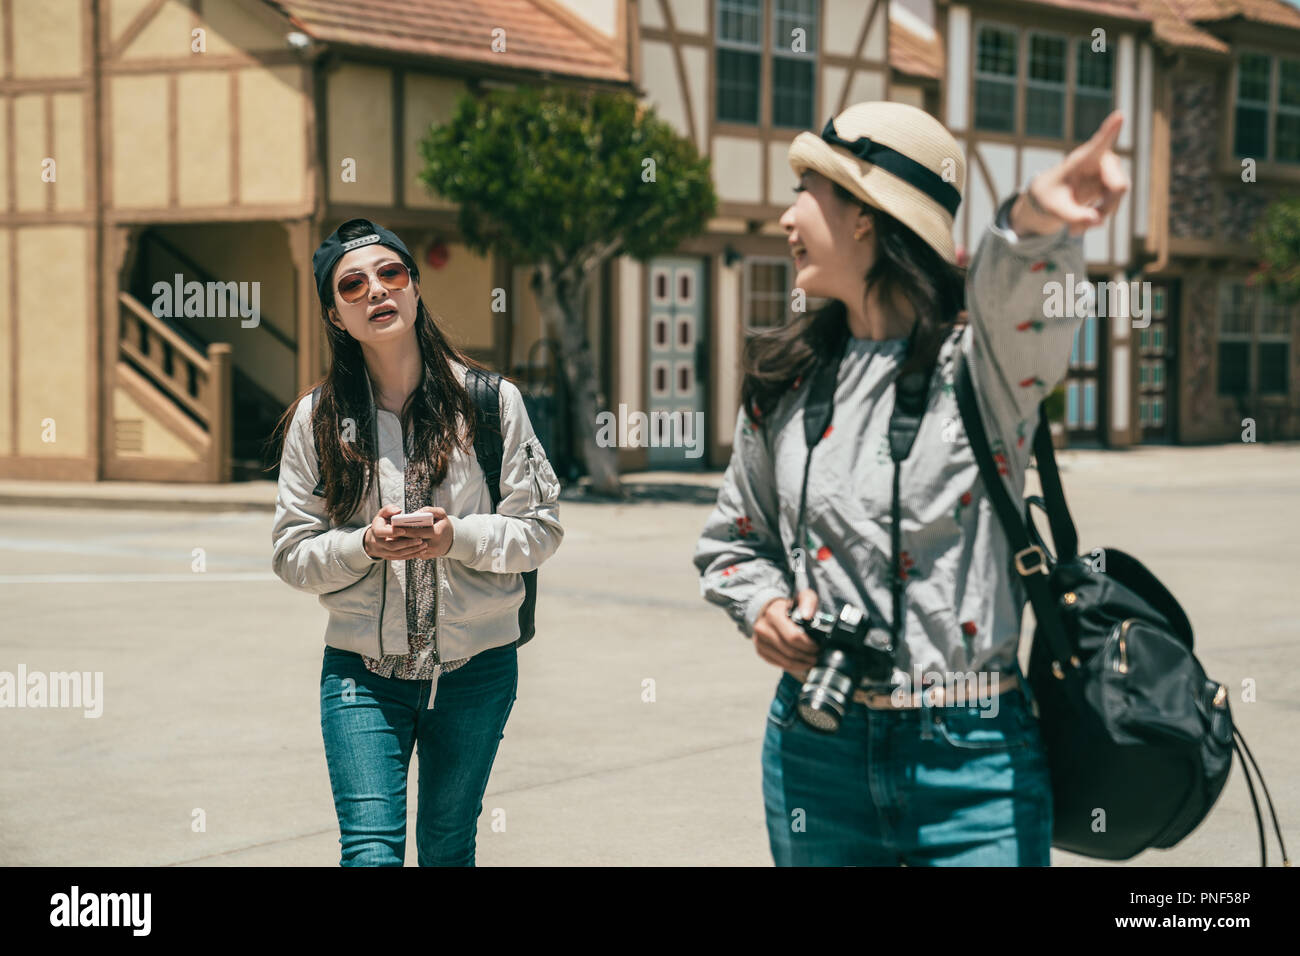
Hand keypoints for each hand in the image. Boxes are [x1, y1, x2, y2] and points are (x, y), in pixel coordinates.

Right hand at [362, 505, 436, 560]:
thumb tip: (398, 511)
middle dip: (407, 543)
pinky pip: (400, 558)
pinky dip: (411, 555)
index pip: (382, 533)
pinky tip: (421, 551)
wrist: (374, 537)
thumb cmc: (382, 522)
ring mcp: (383, 551)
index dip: (393, 532)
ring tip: (424, 545)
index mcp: (376, 530)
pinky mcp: (389, 557)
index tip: (404, 530)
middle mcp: (377, 543)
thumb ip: (389, 510)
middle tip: (420, 540)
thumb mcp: (383, 514)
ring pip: (398, 554)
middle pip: (392, 546)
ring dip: (412, 550)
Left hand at [384, 505, 453, 558]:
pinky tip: (398, 542)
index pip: (418, 532)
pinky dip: (406, 547)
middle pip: (412, 541)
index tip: (395, 525)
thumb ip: (429, 510)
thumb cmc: (444, 524)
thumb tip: (415, 514)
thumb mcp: (441, 514)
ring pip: (411, 548)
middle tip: (390, 531)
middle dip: (400, 536)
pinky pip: (413, 552)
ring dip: (401, 543)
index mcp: (437, 533)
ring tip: (391, 536)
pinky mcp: (426, 556)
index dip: (405, 530)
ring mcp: (429, 552)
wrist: (452, 540)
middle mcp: (433, 545)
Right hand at [752, 588, 819, 679]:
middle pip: (790, 650)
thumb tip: (807, 615)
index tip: (817, 647)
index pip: (794, 637)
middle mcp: (763, 628)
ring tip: (810, 661)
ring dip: (800, 664)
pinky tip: (800, 663)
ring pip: (784, 660)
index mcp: (773, 614)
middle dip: (806, 656)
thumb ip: (808, 601)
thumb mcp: (802, 598)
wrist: (769, 611)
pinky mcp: (760, 650)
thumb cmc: (789, 607)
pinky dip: (791, 666)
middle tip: (816, 656)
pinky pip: (778, 663)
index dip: (809, 645)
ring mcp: (759, 640)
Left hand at [1010, 110, 1128, 236]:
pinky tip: (1076, 228)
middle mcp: (1102, 161)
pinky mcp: (1112, 185)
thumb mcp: (1054, 209)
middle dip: (1105, 208)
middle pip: (1119, 186)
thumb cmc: (1049, 196)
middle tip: (1083, 226)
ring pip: (1118, 199)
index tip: (1119, 115)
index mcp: (1084, 159)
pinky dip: (1096, 220)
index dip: (1111, 130)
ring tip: (1073, 229)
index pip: (1100, 143)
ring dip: (1098, 217)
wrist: (1049, 199)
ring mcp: (1109, 173)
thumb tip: (1097, 221)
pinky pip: (1113, 206)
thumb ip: (1073, 215)